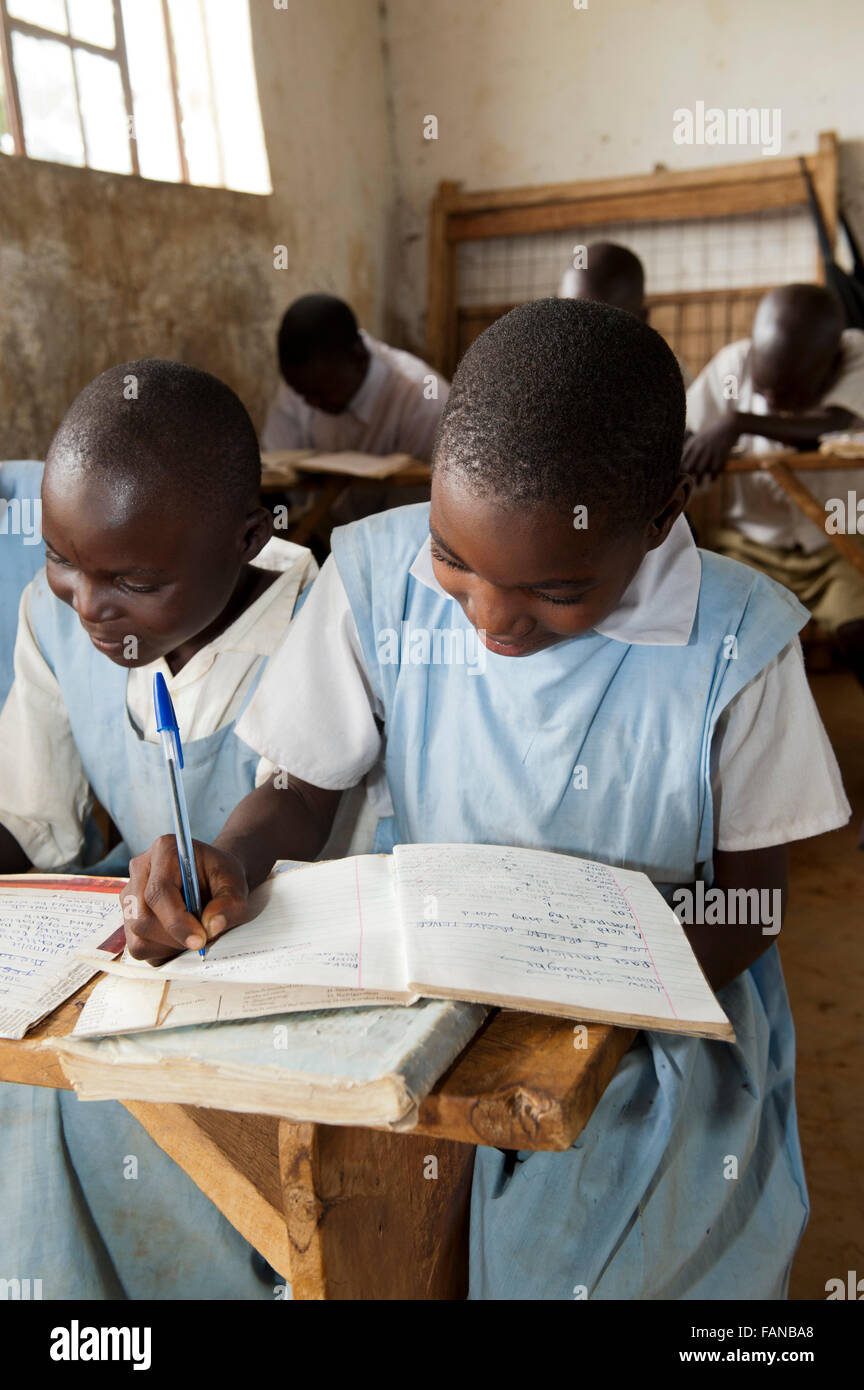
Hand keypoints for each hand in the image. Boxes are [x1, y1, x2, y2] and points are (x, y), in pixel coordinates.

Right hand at [120, 836, 250, 964]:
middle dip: (174, 938)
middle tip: (202, 939)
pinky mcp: (128, 916)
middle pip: (142, 918)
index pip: (158, 892)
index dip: (177, 922)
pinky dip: (162, 952)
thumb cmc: (222, 878)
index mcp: (165, 850)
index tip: (200, 940)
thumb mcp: (236, 886)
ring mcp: (129, 894)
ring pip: (138, 937)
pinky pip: (138, 947)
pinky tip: (180, 938)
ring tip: (193, 933)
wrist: (214, 880)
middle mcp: (140, 869)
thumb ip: (229, 904)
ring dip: (169, 947)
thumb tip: (212, 925)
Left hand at [682, 416, 739, 481]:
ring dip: (699, 480)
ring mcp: (710, 451)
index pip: (681, 459)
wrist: (730, 424)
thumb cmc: (713, 433)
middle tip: (687, 483)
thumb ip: (691, 448)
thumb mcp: (699, 438)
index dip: (679, 470)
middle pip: (689, 467)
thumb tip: (681, 461)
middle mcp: (700, 448)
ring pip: (701, 470)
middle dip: (688, 477)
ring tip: (699, 484)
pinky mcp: (721, 455)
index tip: (678, 477)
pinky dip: (713, 477)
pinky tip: (712, 479)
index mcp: (693, 443)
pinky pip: (715, 470)